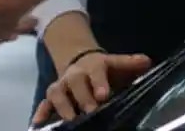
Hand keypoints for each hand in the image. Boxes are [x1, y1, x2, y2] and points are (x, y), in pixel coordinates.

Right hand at [32, 51, 152, 124]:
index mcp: (94, 66)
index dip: (99, 83)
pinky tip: (37, 123)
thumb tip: (146, 61)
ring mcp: (62, 85)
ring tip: (69, 121)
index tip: (103, 95)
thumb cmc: (104, 69)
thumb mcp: (117, 64)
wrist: (81, 61)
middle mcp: (75, 74)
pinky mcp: (53, 96)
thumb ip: (131, 64)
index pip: (97, 72)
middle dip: (82, 97)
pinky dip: (41, 112)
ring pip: (57, 92)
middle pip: (75, 82)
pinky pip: (44, 103)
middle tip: (90, 111)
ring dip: (61, 106)